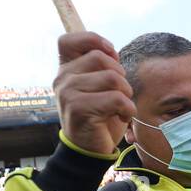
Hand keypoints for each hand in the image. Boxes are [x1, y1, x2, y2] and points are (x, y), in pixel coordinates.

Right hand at [54, 32, 134, 154]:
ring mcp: (68, 93)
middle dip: (120, 74)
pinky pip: (117, 99)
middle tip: (119, 93)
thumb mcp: (99, 85)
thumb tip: (111, 50)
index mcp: (65, 69)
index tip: (110, 55)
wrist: (90, 149)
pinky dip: (128, 109)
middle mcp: (62, 78)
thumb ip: (100, 66)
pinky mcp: (79, 109)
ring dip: (126, 93)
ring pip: (112, 78)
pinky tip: (121, 117)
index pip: (69, 40)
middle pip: (100, 57)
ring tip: (120, 106)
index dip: (93, 40)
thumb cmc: (99, 114)